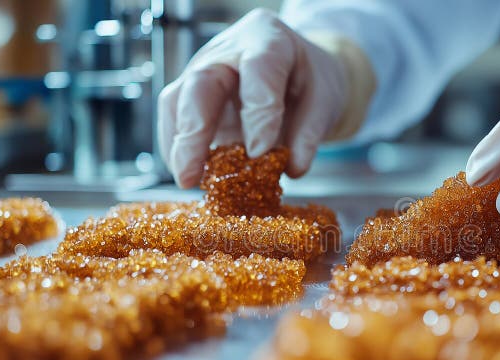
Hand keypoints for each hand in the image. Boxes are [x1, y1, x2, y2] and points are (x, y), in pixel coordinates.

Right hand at [157, 8, 347, 186]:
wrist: (298, 68)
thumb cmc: (309, 78)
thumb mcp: (325, 99)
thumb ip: (310, 133)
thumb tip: (292, 169)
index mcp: (268, 39)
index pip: (258, 70)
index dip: (258, 114)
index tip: (259, 153)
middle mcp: (228, 49)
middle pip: (201, 82)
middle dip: (195, 131)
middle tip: (196, 174)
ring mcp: (203, 69)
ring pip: (176, 100)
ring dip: (178, 144)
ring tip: (188, 180)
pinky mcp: (191, 93)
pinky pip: (174, 117)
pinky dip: (177, 148)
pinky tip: (189, 173)